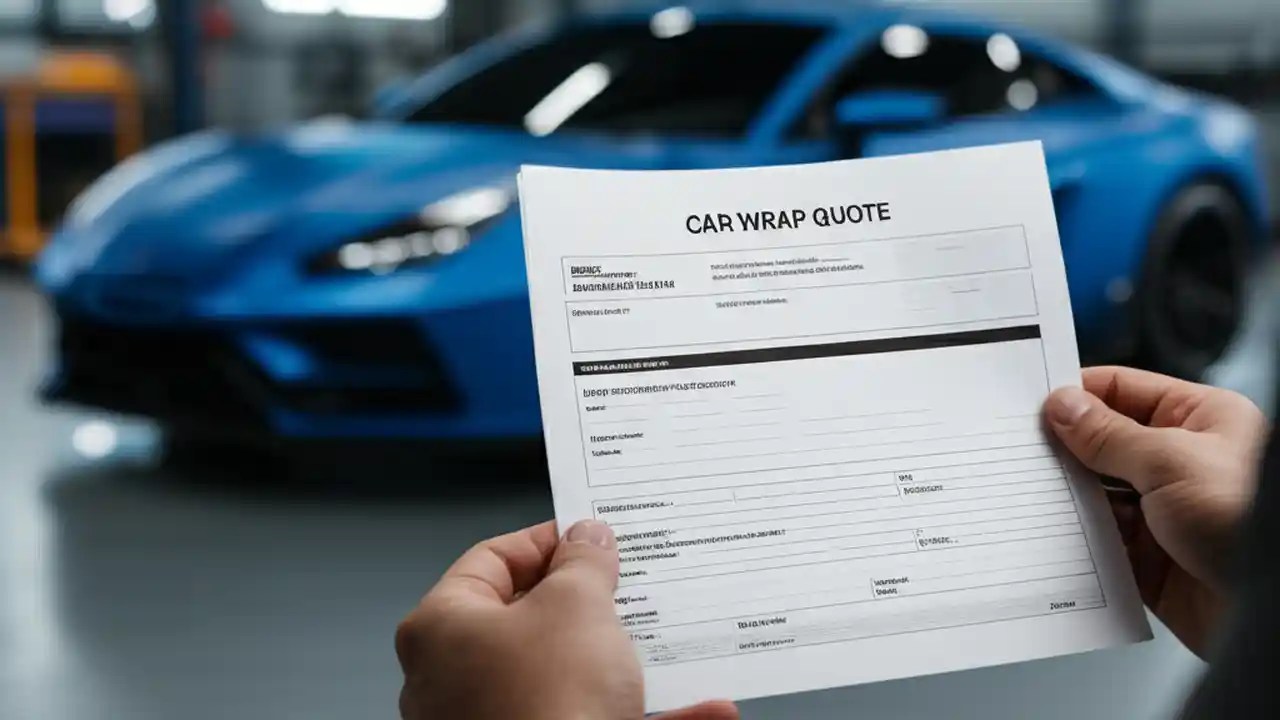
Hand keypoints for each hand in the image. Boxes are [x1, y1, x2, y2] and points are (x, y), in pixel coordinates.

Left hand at [396, 520, 739, 719]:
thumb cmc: (544, 706)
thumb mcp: (578, 605)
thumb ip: (584, 562)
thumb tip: (588, 538)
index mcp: (442, 628)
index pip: (493, 560)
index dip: (549, 541)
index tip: (593, 537)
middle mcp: (454, 680)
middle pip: (531, 621)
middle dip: (593, 605)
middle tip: (631, 584)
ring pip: (571, 680)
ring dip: (630, 666)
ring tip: (672, 644)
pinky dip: (646, 717)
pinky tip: (705, 710)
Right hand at [1044, 367, 1266, 655]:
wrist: (1271, 610)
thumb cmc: (1248, 522)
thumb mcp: (1170, 461)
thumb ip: (1108, 434)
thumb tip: (1064, 406)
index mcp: (1199, 420)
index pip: (1122, 390)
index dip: (1077, 395)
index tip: (1032, 406)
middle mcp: (1181, 462)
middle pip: (1104, 443)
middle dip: (1065, 449)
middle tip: (1020, 451)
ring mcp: (1164, 511)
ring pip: (1098, 495)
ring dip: (1068, 498)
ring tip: (1031, 494)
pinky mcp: (1151, 558)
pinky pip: (1101, 543)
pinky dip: (1077, 541)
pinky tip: (1054, 535)